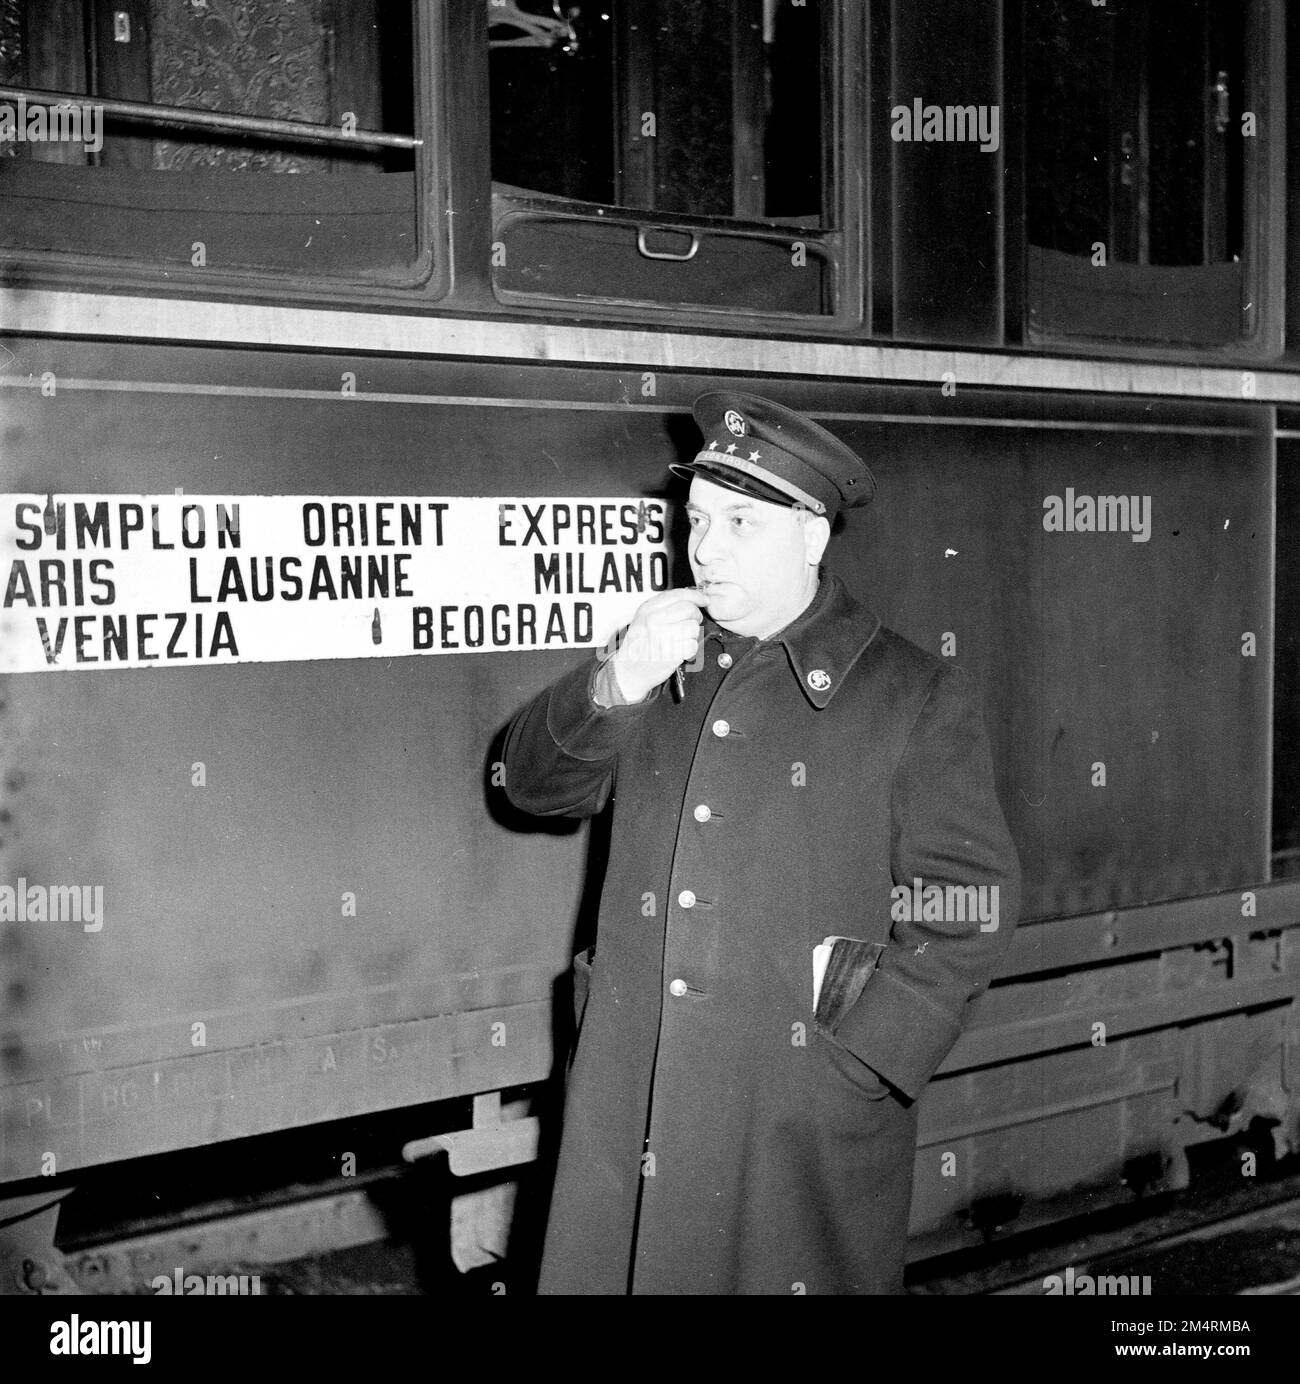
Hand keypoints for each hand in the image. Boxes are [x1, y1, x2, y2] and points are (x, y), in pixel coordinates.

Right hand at [609, 588, 708, 703]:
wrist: (628, 671)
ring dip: (692, 635)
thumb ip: (665, 606)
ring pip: (693, 627)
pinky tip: (679, 651)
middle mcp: (653, 620)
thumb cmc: (639, 645)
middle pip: (690, 609)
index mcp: (647, 609)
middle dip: (695, 617)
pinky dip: (690, 650)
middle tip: (689, 624)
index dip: (696, 596)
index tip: (704, 600)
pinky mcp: (670, 653)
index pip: (679, 594)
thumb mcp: (644, 618)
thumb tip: (693, 598)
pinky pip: (693, 645)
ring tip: (680, 641)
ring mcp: (661, 637)